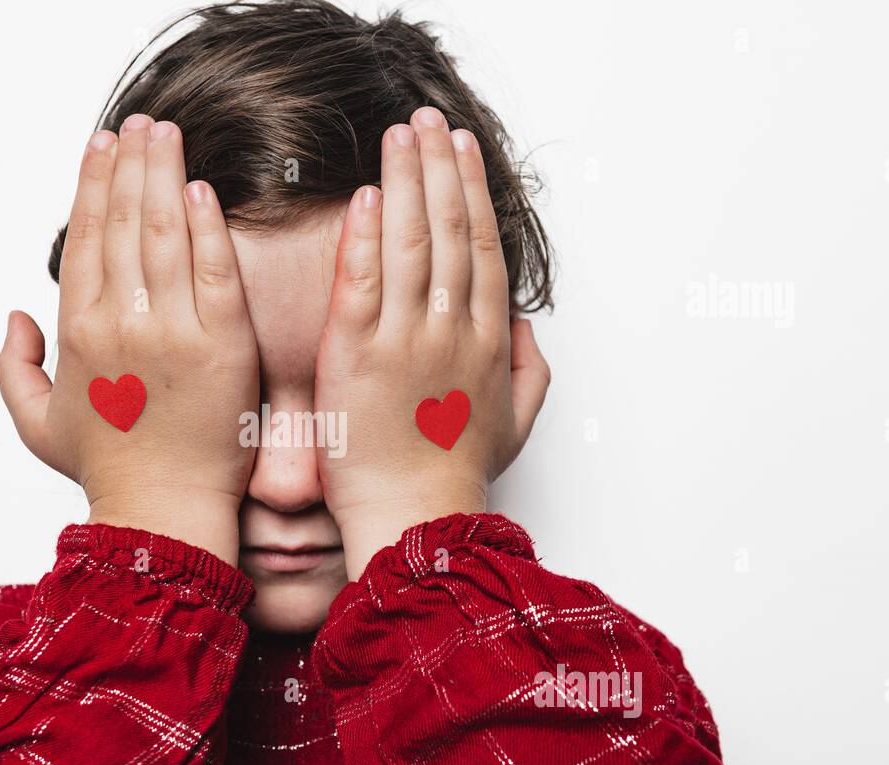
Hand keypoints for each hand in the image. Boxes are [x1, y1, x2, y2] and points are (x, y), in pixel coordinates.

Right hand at [0, 116, 258, 564]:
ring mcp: (172, 331)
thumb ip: (11, 366)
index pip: (86, 237)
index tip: (102, 145)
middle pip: (124, 221)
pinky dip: (208, 228)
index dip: (94, 184)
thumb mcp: (36, 423)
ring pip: (166, 234)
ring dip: (165, 174)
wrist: (161, 510)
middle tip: (140, 120)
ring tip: (169, 133)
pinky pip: (215, 273)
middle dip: (130, 163)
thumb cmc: (106, 468)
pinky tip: (202, 190)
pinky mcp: (223, 347)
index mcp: (77, 331)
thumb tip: (15, 315)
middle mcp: (120, 321)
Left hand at [315, 107, 549, 578]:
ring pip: (412, 243)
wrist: (417, 520)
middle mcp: (451, 330)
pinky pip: (362, 284)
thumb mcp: (514, 425)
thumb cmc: (456, 476)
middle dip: (440, 167)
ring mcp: (405, 340)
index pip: (482, 248)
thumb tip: (529, 330)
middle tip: (429, 120)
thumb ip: (531, 371)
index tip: (462, 151)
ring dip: (406, 181)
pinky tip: (364, 196)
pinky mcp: (356, 356)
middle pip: (451, 230)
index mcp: (486, 340)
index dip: (472, 192)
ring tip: (400, 135)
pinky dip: (364, 237)